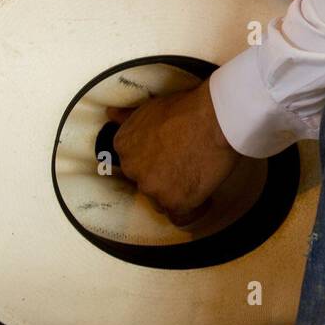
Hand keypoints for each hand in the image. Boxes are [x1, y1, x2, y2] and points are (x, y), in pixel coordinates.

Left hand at [106, 81, 242, 224]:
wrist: (214, 119)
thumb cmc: (187, 108)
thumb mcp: (151, 107)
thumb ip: (128, 117)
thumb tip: (110, 113)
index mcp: (124, 146)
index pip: (133, 163)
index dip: (153, 160)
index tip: (168, 154)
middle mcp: (133, 170)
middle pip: (146, 182)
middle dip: (163, 176)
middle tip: (185, 162)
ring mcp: (153, 189)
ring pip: (162, 200)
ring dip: (176, 192)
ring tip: (197, 176)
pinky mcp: (175, 203)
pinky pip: (180, 217)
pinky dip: (191, 209)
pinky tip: (202, 198)